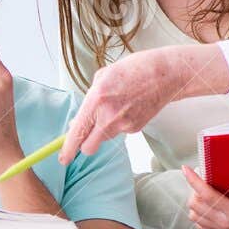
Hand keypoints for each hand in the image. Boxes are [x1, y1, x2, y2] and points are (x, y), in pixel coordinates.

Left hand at [59, 44, 228, 163]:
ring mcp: (124, 125)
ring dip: (102, 130)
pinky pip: (119, 132)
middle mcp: (108, 116)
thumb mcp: (103, 76)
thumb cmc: (133, 69)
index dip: (67, 149)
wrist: (165, 74)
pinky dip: (118, 124)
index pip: (77, 132)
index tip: (63, 158)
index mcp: (96, 99)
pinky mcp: (135, 128)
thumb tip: (78, 121)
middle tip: (84, 137)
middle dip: (84, 145)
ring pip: (105, 138)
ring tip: (113, 109)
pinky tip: (127, 107)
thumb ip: (88, 100)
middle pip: (89, 147)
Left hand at [181, 166, 228, 228]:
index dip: (195, 181)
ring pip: (195, 215)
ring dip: (195, 201)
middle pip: (196, 205)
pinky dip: (198, 212)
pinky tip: (205, 203)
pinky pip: (200, 224)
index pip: (208, 196)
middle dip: (194, 189)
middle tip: (201, 177)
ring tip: (203, 189)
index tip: (187, 170)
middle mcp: (225, 223)